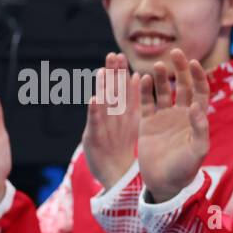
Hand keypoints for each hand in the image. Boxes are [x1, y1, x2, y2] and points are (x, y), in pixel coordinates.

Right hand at [82, 52, 140, 189]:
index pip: (121, 88)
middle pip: (111, 91)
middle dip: (111, 74)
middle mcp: (110, 116)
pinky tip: (95, 100)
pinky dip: (95, 112)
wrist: (115, 176)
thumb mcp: (131, 122)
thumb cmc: (123, 149)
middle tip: (113, 56)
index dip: (120, 73)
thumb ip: (133, 100)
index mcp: (121, 112)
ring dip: (102, 88)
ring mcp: (101, 125)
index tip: (121, 56)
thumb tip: (138, 76)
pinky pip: (96, 123)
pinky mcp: (94, 137)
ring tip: (102, 72)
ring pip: (103, 104)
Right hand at [136, 49, 210, 202]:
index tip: (193, 62)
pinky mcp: (147, 123)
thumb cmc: (184, 170)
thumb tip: (195, 106)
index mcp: (196, 119)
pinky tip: (142, 78)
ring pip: (164, 91)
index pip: (200, 92)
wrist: (163, 184)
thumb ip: (199, 129)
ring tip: (158, 65)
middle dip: (181, 69)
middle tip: (176, 52)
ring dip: (162, 77)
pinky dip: (144, 90)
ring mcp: (164, 117)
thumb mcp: (196, 151)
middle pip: (183, 86)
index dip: (198, 77)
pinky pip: (146, 102)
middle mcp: (181, 115)